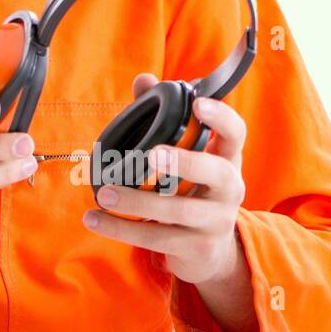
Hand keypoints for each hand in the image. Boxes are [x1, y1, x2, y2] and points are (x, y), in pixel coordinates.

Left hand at [81, 72, 247, 286]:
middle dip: (184, 162)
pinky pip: (156, 237)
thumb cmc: (190, 189)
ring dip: (137, 201)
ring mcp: (215, 221)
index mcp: (226, 159)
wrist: (210, 251)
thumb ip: (163, 117)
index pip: (236, 134)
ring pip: (178, 211)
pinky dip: (120, 229)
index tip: (198, 104)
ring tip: (103, 193)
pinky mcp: (196, 247)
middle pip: (215, 172)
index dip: (222, 117)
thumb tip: (144, 80)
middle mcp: (229, 189)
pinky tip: (93, 219)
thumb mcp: (186, 157)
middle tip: (151, 155)